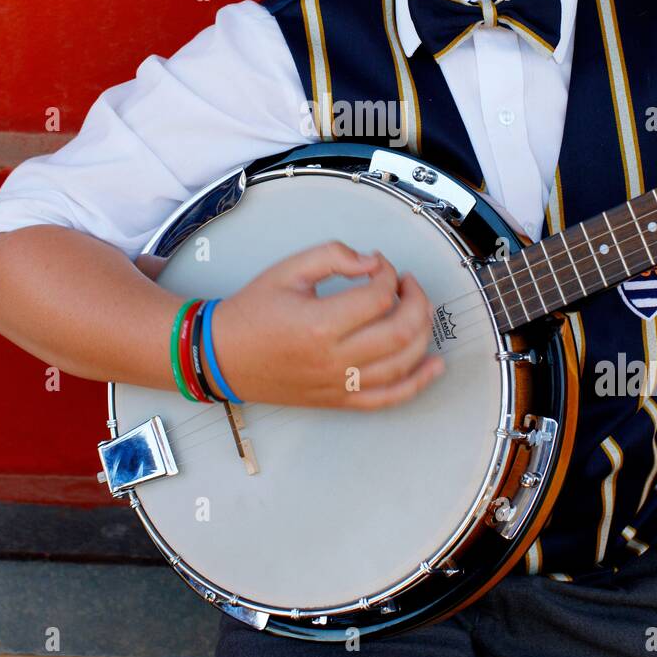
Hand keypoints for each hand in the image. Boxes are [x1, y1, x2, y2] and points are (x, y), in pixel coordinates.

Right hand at [204, 241, 443, 409]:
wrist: (221, 355)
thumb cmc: (252, 313)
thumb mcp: (288, 269)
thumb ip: (334, 255)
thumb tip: (373, 263)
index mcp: (319, 324)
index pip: (378, 296)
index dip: (389, 274)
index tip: (382, 265)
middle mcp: (333, 359)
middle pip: (401, 331)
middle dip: (417, 301)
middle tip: (408, 284)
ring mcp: (338, 384)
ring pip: (403, 364)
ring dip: (422, 333)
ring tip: (416, 311)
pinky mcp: (339, 400)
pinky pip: (389, 398)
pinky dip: (418, 383)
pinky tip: (434, 366)